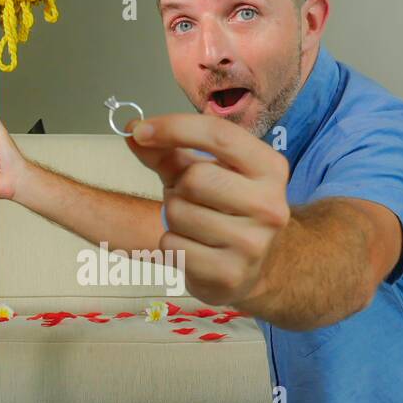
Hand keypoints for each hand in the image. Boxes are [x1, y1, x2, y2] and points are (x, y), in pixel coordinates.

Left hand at [126, 114, 289, 305]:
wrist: (261, 267)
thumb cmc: (228, 209)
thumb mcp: (207, 173)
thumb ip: (170, 151)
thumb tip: (132, 130)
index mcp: (270, 169)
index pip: (219, 135)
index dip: (174, 127)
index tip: (140, 131)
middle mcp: (269, 205)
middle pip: (194, 178)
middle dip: (179, 187)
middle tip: (191, 200)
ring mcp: (252, 244)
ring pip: (179, 213)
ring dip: (174, 218)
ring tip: (195, 226)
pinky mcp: (229, 275)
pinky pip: (173, 245)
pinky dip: (173, 244)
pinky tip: (195, 249)